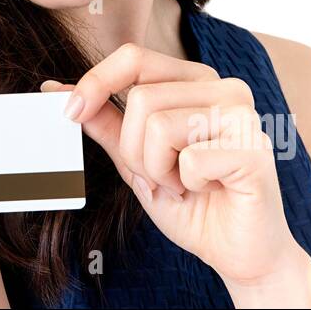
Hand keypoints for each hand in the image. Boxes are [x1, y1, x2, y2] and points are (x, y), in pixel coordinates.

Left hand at [40, 42, 310, 306]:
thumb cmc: (192, 204)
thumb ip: (104, 122)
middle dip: (134, 150)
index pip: (134, 57)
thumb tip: (55, 88)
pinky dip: (186, 185)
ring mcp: (243, 115)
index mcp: (196, 81)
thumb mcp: (135, 160)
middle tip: (161, 176)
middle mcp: (224, 88)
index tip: (69, 113)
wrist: (238, 253)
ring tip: (185, 183)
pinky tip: (208, 190)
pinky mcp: (254, 149)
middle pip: (140, 98)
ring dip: (158, 170)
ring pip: (158, 126)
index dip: (95, 82)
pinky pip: (188, 160)